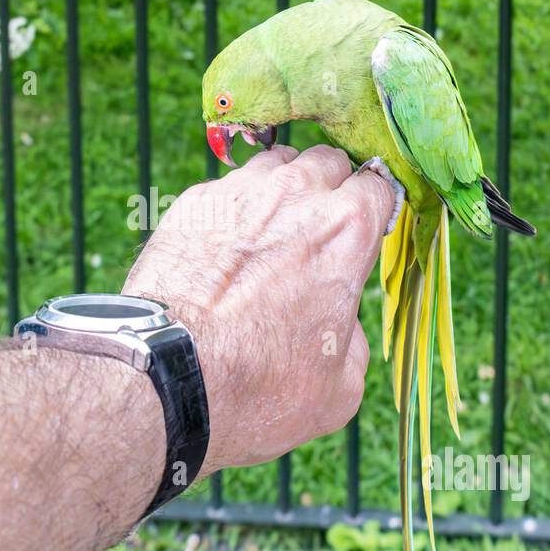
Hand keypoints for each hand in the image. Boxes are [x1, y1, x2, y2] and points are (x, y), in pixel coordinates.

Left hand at [123, 145, 394, 474]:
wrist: (170, 379)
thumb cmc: (260, 388)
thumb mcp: (341, 386)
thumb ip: (355, 335)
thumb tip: (336, 318)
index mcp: (347, 230)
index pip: (379, 184)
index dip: (375, 207)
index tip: (365, 229)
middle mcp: (296, 194)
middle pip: (329, 162)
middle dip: (330, 189)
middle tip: (318, 232)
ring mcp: (239, 191)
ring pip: (277, 164)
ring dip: (282, 190)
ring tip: (270, 235)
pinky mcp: (193, 203)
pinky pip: (226, 190)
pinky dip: (234, 210)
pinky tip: (224, 250)